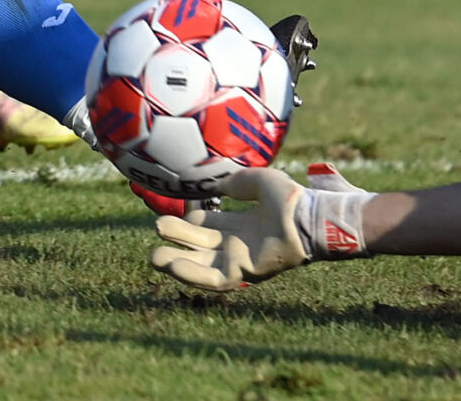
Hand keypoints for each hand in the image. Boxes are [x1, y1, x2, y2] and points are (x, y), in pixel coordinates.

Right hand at [148, 167, 312, 291]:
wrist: (306, 218)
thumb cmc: (289, 199)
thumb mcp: (259, 182)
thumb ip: (238, 184)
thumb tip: (221, 185)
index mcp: (243, 224)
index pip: (210, 226)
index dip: (191, 222)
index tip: (172, 214)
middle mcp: (239, 244)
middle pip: (202, 246)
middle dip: (178, 241)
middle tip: (156, 231)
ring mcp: (240, 260)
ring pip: (203, 267)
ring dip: (179, 262)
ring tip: (154, 257)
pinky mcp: (243, 273)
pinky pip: (213, 279)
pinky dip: (192, 274)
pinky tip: (173, 266)